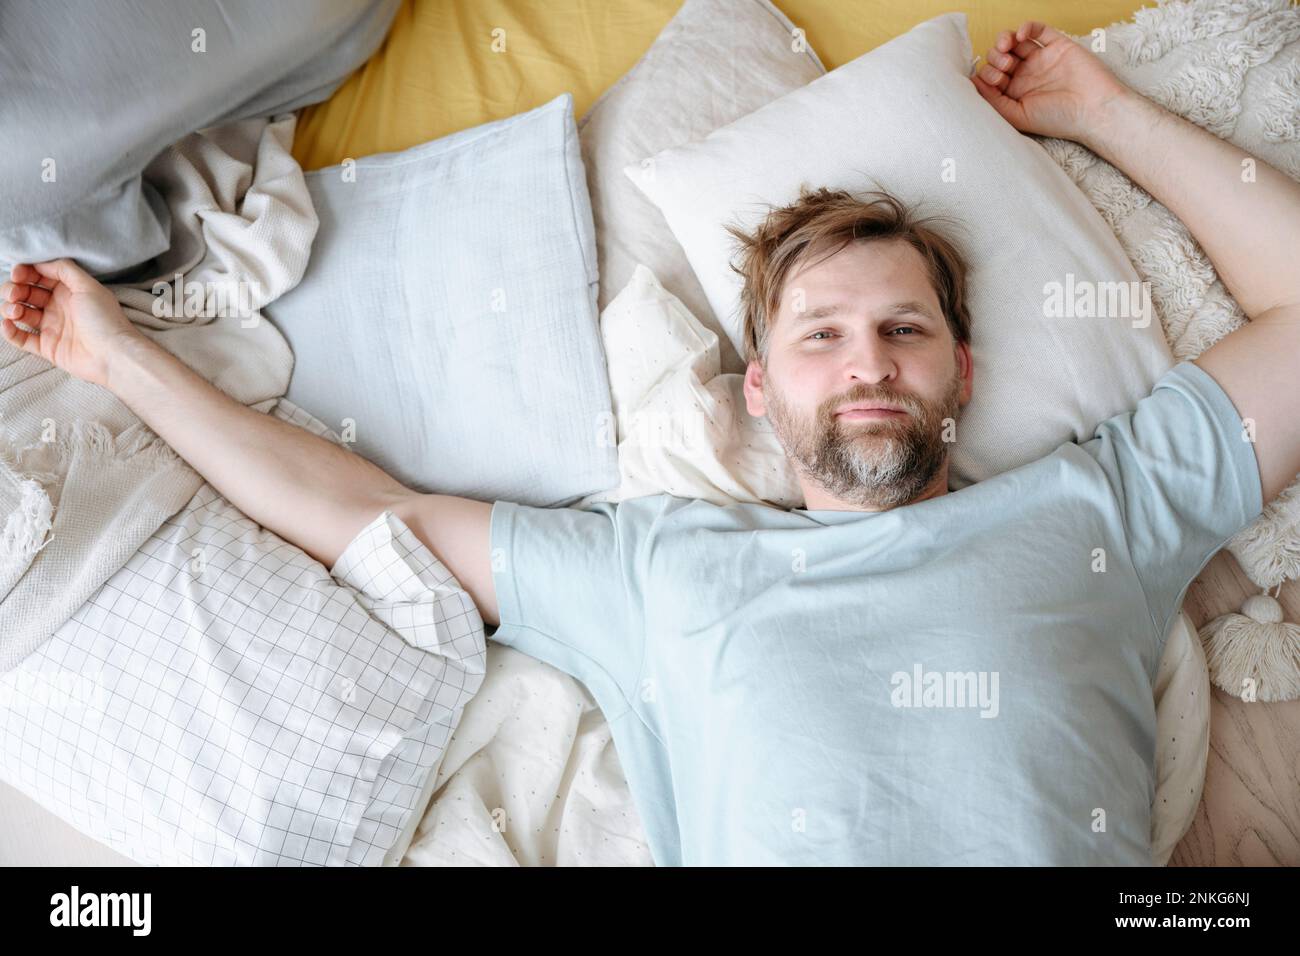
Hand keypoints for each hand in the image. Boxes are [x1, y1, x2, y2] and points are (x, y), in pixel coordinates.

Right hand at [1, 259, 144, 388]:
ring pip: (20, 313)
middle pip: (26, 293)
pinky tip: (7, 324)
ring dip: (10, 308)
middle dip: (14, 290)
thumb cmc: (105, 319)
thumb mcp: (87, 286)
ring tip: (15, 310)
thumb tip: (40, 262)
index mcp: (69, 291)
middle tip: (15, 294)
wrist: (115, 356)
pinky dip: (10, 331)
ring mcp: (52, 327)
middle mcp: (59, 307)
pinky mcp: (48, 347)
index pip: (39, 276)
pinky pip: (21, 338)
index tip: (18, 273)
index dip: (25, 273)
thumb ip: (64, 269)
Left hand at [970, 20, 1129, 143]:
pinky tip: (1020, 36)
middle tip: (1006, 68)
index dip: (986, 75)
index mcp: (1015, 93)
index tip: (994, 81)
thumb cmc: (1057, 119)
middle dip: (996, 58)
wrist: (1093, 110)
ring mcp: (1042, 59)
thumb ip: (993, 101)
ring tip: (1008, 49)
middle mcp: (1027, 75)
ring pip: (1015, 41)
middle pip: (999, 57)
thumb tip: (972, 82)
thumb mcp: (1018, 116)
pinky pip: (1038, 30)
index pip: (990, 76)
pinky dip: (1026, 27)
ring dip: (1005, 40)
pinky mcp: (1058, 45)